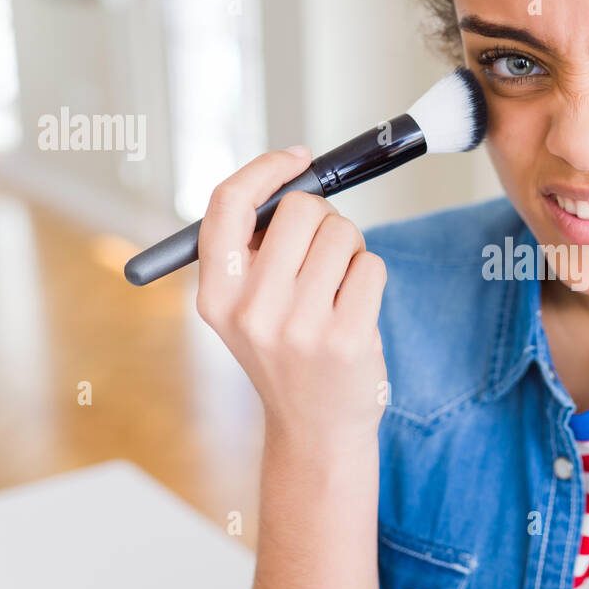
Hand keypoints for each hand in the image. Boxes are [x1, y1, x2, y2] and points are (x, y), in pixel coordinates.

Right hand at [194, 147, 388, 460]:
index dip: (265, 168)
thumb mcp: (246, 308)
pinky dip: (370, 275)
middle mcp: (251, 311)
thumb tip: (290, 176)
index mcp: (216, 296)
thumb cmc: (287, 354)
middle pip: (299, 210)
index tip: (297, 158)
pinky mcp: (347, 338)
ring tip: (338, 289)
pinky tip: (356, 308)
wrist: (315, 430)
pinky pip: (372, 265)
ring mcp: (300, 327)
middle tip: (323, 253)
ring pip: (342, 234)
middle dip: (323, 219)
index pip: (228, 205)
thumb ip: (254, 248)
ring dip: (350, 250)